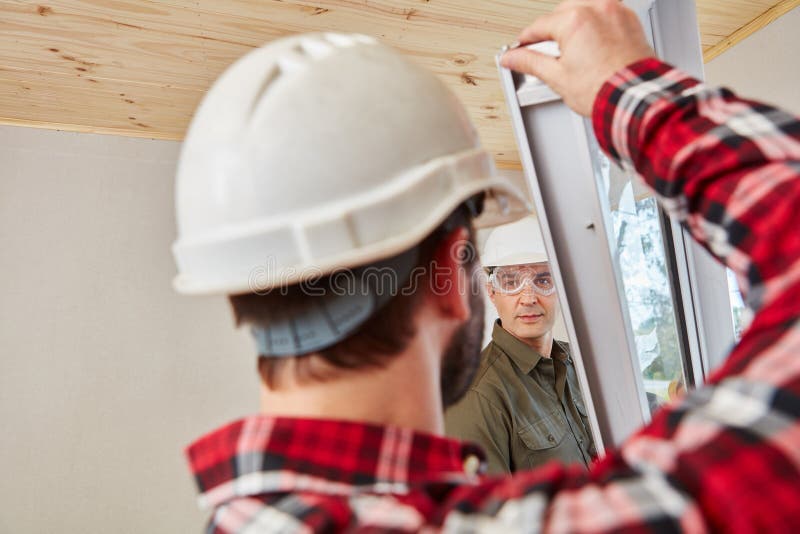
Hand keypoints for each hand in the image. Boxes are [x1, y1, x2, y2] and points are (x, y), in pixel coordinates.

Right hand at [500, 0, 653, 116]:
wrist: (635, 99)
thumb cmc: (603, 90)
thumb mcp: (557, 77)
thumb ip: (530, 62)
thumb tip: (512, 58)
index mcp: (575, 20)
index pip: (540, 25)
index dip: (526, 39)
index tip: (520, 48)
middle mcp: (597, 10)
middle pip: (561, 12)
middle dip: (550, 30)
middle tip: (543, 50)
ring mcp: (616, 13)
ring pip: (584, 7)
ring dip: (572, 20)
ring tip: (567, 43)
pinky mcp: (629, 21)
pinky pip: (606, 11)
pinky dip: (594, 21)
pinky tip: (589, 39)